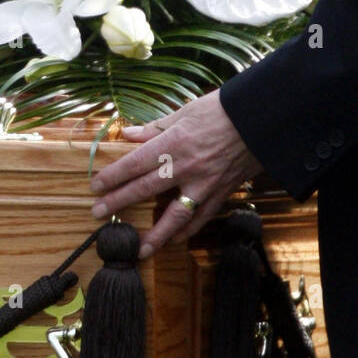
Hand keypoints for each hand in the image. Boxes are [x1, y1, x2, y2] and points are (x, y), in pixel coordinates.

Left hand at [89, 90, 261, 257]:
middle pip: (145, 188)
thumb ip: (155, 128)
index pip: (135, 163)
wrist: (262, 119)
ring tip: (138, 247)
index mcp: (174, 142)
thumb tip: (128, 135)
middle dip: (119, 202)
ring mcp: (205, 184)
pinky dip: (188, 230)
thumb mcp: (185, 111)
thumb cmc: (222, 109)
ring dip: (155, 233)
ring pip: (175, 215)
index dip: (113, 176)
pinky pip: (202, 217)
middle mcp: (186, 167)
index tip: (95, 185)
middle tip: (98, 212)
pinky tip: (175, 239)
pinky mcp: (222, 192)